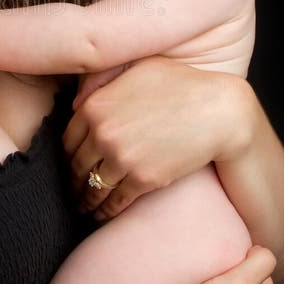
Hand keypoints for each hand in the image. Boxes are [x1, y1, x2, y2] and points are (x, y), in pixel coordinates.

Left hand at [63, 55, 249, 218]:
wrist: (217, 109)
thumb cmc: (180, 83)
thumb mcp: (137, 68)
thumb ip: (103, 80)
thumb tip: (77, 100)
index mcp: (94, 106)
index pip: (67, 139)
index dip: (66, 154)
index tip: (68, 164)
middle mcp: (102, 133)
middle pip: (75, 166)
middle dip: (71, 181)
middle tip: (71, 191)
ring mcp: (121, 158)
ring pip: (92, 188)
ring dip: (85, 201)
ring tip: (83, 207)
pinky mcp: (142, 179)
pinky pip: (115, 201)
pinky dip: (105, 212)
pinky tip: (101, 215)